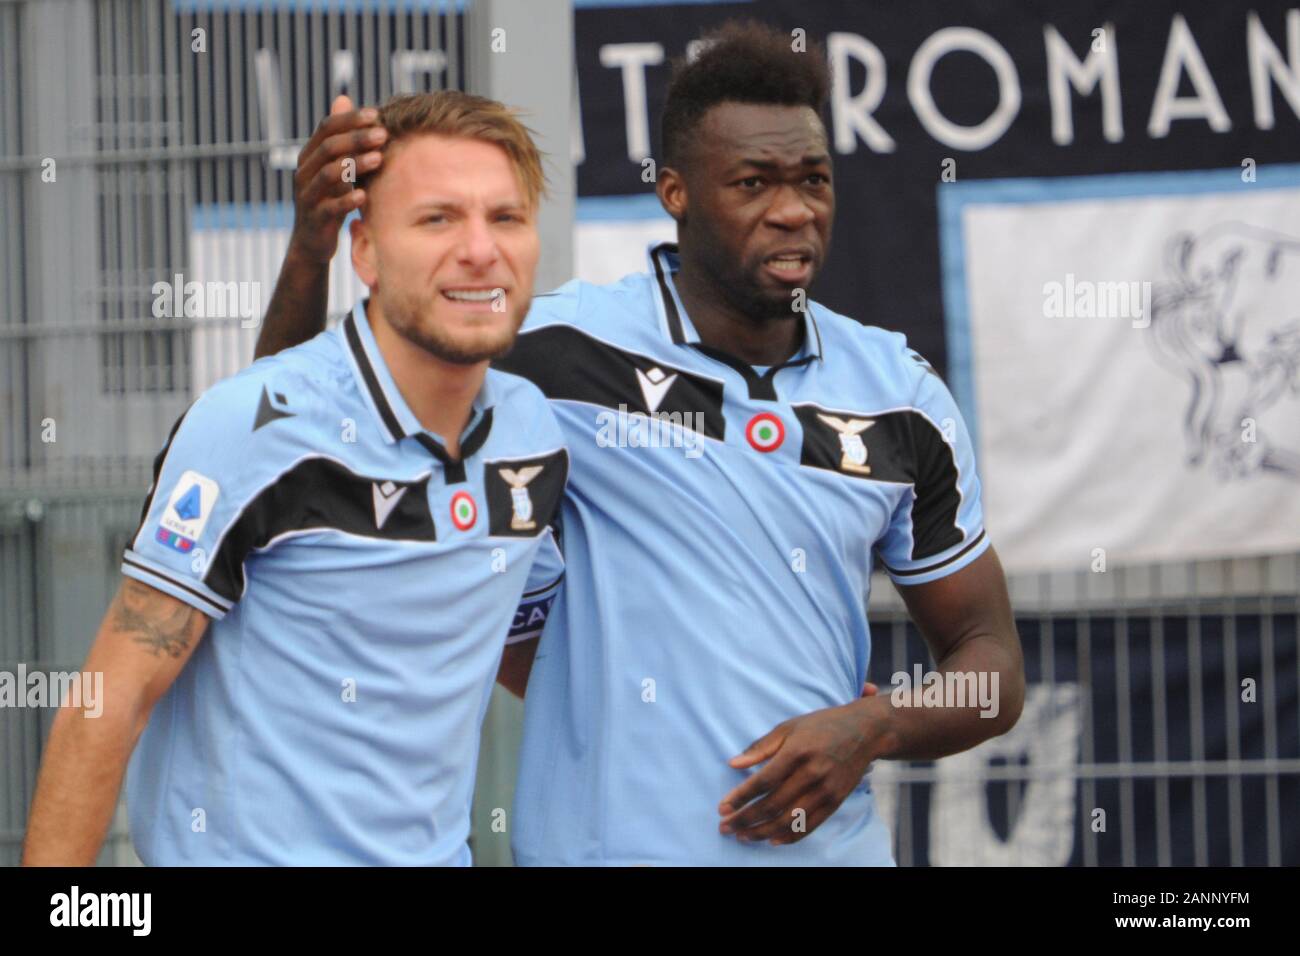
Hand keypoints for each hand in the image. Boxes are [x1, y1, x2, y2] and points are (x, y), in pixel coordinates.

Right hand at [290, 95, 387, 263]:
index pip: (326, 128)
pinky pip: (330, 207)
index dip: (350, 120)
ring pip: (328, 174)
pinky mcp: (314, 219)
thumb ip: (339, 137)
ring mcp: (307, 196)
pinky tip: (365, 195)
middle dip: (356, 139)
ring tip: (379, 159)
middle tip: (383, 134)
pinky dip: (347, 200)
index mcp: (309, 156)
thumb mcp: (334, 166)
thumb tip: (344, 98)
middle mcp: (303, 172)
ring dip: (355, 165)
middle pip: (328, 148)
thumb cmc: (329, 199)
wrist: (312, 242)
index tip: (377, 115)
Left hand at [718, 692, 892, 845]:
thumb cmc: (822, 725)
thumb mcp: (789, 727)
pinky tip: (771, 839)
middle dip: (746, 819)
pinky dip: (789, 836)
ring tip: (743, 836)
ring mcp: (826, 790)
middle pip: (773, 805)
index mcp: (797, 752)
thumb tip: (733, 764)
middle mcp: (812, 773)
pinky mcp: (836, 801)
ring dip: (762, 832)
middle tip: (725, 827)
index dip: (740, 797)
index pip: (763, 781)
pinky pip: (810, 826)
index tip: (722, 808)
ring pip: (789, 820)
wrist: (865, 731)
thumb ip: (760, 747)